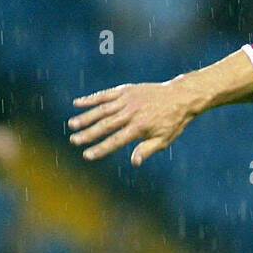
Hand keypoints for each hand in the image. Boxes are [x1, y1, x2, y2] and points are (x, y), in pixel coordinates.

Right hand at [69, 80, 196, 165]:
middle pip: (105, 125)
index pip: (116, 141)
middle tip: (74, 141)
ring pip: (102, 109)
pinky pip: (105, 95)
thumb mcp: (163, 139)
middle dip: (88, 134)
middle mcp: (131, 113)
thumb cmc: (172, 122)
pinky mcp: (125, 90)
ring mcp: (127, 100)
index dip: (100, 148)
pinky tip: (77, 103)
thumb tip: (134, 162)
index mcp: (139, 128)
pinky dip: (91, 99)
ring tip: (72, 125)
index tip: (87, 155)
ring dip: (85, 117)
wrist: (180, 96)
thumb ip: (146, 149)